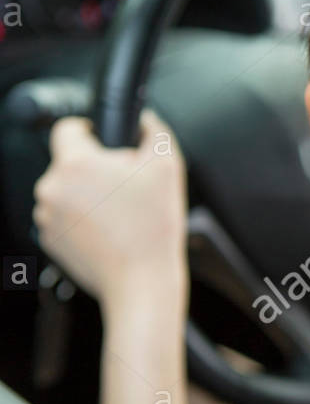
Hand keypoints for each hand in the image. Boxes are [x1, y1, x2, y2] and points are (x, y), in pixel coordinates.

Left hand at [32, 108, 187, 306]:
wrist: (141, 283)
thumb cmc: (152, 230)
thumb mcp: (167, 166)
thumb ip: (154, 130)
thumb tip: (145, 120)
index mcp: (75, 164)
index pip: (67, 127)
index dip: (91, 130)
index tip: (107, 143)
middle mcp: (52, 188)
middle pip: (70, 162)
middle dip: (96, 169)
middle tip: (126, 188)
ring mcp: (47, 217)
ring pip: (67, 190)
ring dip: (88, 195)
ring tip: (120, 213)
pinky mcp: (50, 240)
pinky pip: (65, 217)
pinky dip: (83, 219)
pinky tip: (109, 230)